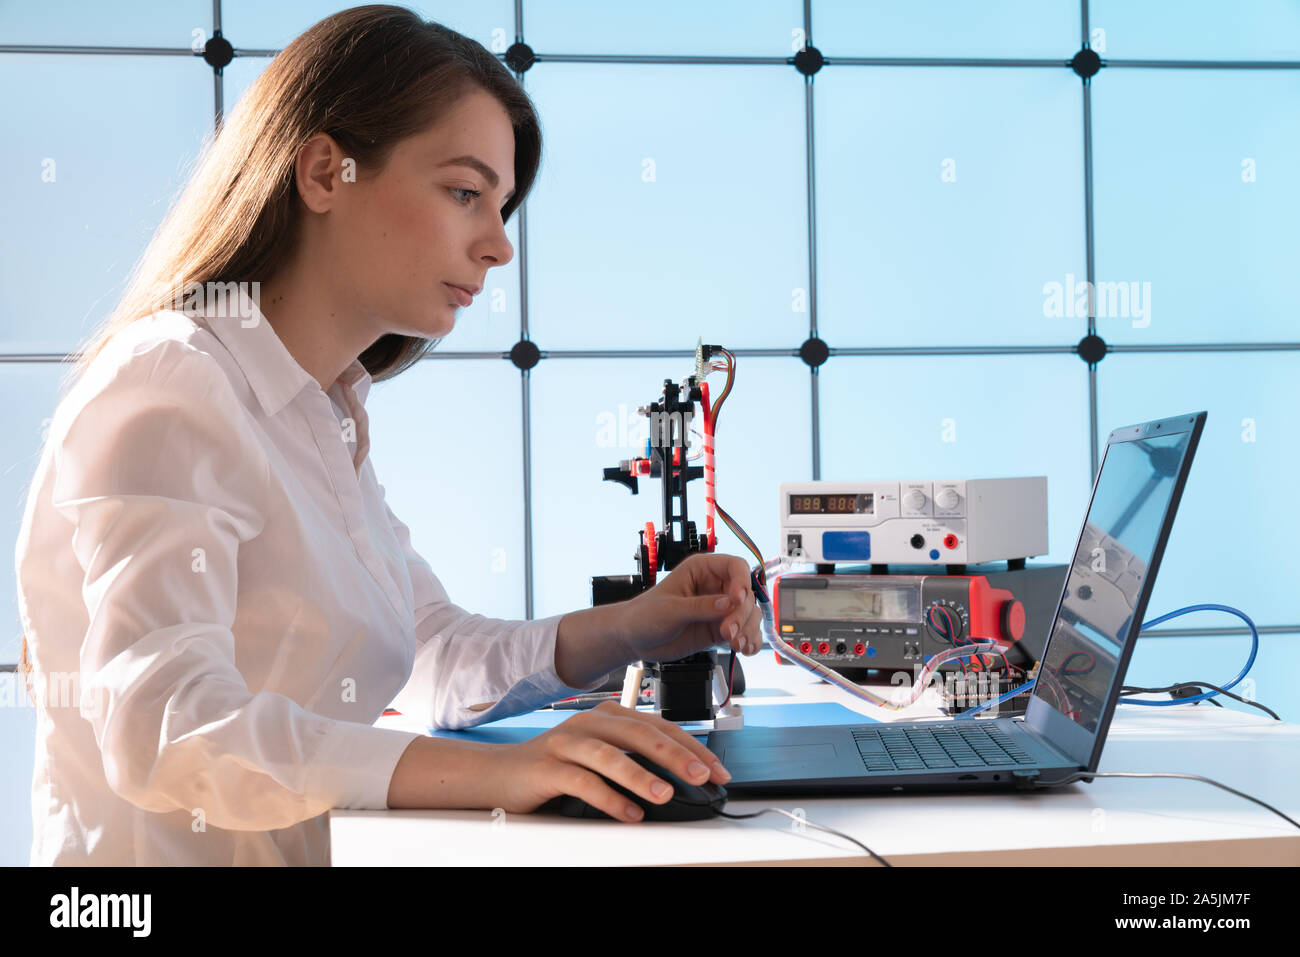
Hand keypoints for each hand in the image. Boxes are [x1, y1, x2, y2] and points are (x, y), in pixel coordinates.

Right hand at [485, 700, 731, 820]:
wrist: (500, 773)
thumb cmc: (556, 765)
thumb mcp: (600, 754)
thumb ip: (633, 757)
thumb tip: (682, 778)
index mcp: (608, 715)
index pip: (659, 727)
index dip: (692, 746)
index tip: (717, 770)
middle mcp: (589, 722)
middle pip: (640, 735)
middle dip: (676, 756)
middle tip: (703, 776)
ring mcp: (566, 742)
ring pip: (611, 755)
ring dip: (642, 776)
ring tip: (666, 794)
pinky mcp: (548, 767)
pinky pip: (583, 781)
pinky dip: (610, 798)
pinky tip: (629, 814)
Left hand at [617, 552, 760, 662]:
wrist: (634, 640)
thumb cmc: (645, 615)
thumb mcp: (671, 610)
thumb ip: (701, 607)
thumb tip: (730, 603)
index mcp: (702, 570)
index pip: (734, 566)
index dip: (742, 581)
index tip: (738, 600)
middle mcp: (715, 587)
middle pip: (746, 595)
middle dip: (742, 614)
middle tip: (729, 632)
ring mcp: (719, 609)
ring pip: (749, 615)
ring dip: (748, 630)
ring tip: (736, 645)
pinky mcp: (720, 629)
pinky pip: (744, 632)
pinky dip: (749, 640)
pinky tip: (745, 649)